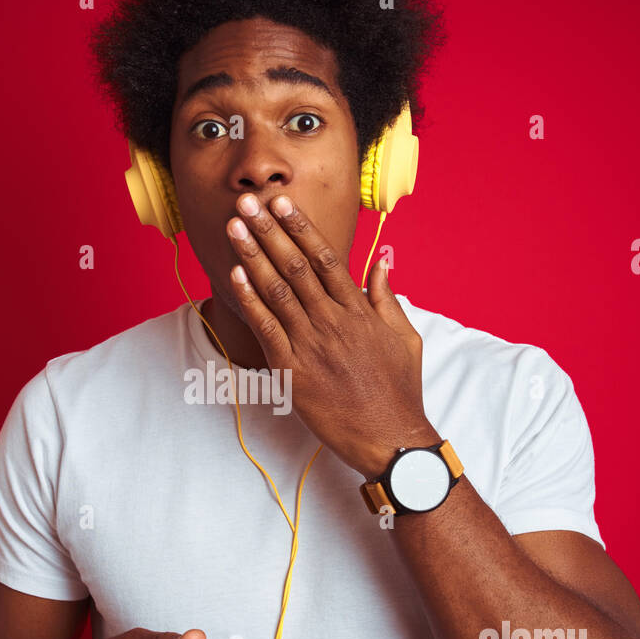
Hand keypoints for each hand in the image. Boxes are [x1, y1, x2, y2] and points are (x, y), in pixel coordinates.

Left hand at [225, 193, 438, 477]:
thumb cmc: (399, 391)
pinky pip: (266, 328)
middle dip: (269, 230)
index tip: (282, 202)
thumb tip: (381, 261)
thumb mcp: (405, 338)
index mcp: (359, 311)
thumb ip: (387, 297)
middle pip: (296, 265)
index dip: (301, 227)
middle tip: (248, 201)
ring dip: (253, 255)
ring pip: (277, 290)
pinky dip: (250, 300)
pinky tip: (235, 275)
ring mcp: (311, 345)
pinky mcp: (293, 371)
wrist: (390, 437)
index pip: (326, 258)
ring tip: (234, 226)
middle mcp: (333, 321)